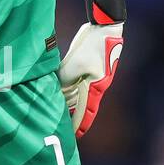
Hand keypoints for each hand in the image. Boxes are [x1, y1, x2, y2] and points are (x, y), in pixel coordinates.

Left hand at [57, 20, 123, 137]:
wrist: (106, 29)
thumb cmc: (92, 46)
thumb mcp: (74, 64)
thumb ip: (64, 79)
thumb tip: (57, 89)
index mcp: (95, 87)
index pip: (85, 111)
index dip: (79, 124)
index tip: (75, 136)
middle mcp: (95, 84)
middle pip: (82, 105)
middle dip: (73, 116)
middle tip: (63, 128)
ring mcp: (94, 76)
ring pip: (79, 94)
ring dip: (70, 103)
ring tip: (59, 114)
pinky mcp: (91, 68)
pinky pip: (78, 83)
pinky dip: (70, 89)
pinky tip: (62, 91)